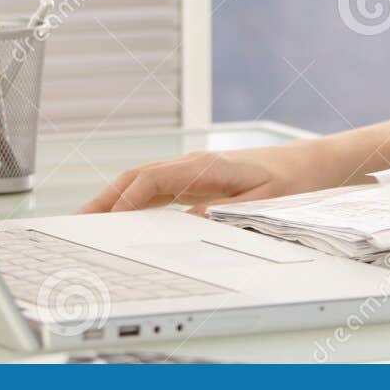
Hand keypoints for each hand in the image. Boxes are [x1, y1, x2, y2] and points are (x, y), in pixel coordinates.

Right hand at [76, 139, 340, 214]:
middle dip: (106, 198)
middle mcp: (195, 165)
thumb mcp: (265, 202)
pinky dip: (135, 203)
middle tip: (77, 222)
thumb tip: (191, 222)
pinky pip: (158, 191)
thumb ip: (228, 212)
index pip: (153, 179)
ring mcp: (194, 173)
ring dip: (115, 201)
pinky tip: (122, 220)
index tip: (107, 220)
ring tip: (87, 224)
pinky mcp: (199, 182)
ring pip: (144, 183)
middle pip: (138, 177)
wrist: (312, 165)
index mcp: (207, 165)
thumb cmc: (292, 180)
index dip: (127, 199)